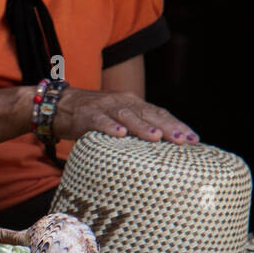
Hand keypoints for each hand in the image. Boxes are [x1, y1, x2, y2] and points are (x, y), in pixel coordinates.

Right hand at [53, 87, 198, 144]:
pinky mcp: (86, 115)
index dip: (177, 125)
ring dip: (142, 127)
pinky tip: (120, 135)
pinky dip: (109, 127)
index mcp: (134, 103)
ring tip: (156, 138)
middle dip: (167, 126)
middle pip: (149, 113)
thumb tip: (163, 151)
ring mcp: (104, 107)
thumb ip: (137, 130)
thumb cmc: (94, 118)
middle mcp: (122, 101)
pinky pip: (99, 120)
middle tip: (183, 140)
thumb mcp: (119, 120)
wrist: (59, 106)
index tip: (194, 141)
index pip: (160, 113)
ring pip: (126, 115)